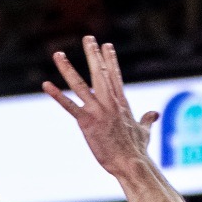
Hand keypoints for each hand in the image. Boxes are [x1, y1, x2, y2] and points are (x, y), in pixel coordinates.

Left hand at [45, 37, 158, 178]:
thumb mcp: (144, 131)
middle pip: (99, 73)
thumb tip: (155, 113)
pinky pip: (68, 106)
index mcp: (121, 103)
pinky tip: (46, 84)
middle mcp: (109, 102)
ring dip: (67, 68)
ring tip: (57, 54)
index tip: (106, 45)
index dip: (110, 60)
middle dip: (92, 54)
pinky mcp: (87, 121)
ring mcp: (97, 110)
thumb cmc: (137, 150)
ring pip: (79, 84)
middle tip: (88, 38)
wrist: (131, 163)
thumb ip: (147, 119)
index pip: (114, 76)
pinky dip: (56, 95)